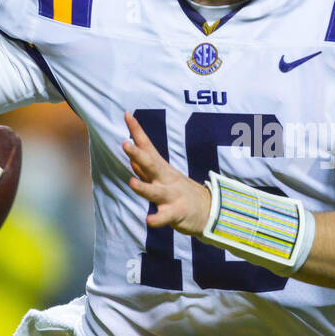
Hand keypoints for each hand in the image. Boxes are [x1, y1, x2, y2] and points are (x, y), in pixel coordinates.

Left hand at [122, 111, 211, 234]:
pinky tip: (149, 220)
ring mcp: (172, 196)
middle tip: (125, 144)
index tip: (126, 115)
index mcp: (161, 169)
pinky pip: (165, 216)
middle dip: (137, 154)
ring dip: (144, 187)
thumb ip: (146, 170)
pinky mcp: (177, 212)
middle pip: (151, 165)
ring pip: (155, 192)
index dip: (137, 132)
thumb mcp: (164, 178)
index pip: (148, 147)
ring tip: (131, 182)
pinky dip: (157, 219)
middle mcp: (166, 179)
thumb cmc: (180, 193)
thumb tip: (131, 158)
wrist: (209, 211)